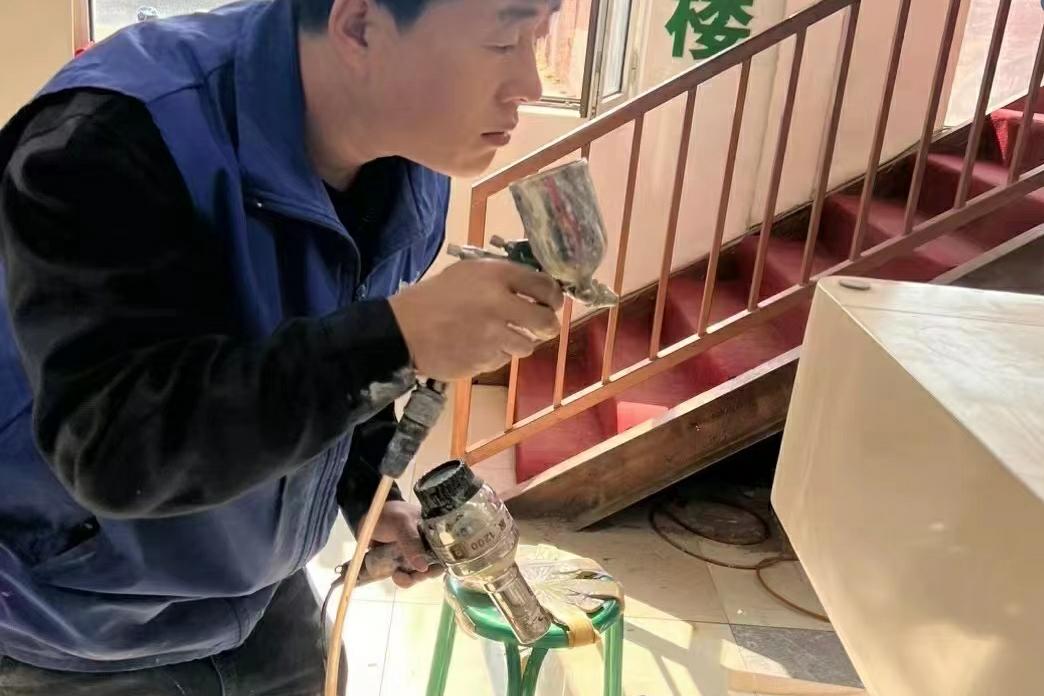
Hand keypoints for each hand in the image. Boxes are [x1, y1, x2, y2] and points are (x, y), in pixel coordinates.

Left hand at [368, 501, 441, 588]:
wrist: (366, 517)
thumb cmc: (388, 515)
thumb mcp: (401, 523)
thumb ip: (411, 542)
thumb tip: (424, 567)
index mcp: (434, 531)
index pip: (447, 550)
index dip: (441, 563)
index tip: (428, 570)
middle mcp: (428, 545)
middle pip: (435, 567)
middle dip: (423, 575)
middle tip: (411, 575)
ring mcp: (416, 555)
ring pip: (421, 575)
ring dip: (411, 579)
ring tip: (397, 574)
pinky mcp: (404, 563)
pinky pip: (408, 577)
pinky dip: (402, 580)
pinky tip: (394, 575)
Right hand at [389, 260, 563, 380]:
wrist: (404, 331)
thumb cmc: (436, 297)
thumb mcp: (468, 272)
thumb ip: (502, 276)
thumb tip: (536, 286)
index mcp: (496, 277)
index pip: (544, 286)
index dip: (554, 296)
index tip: (553, 302)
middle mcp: (499, 306)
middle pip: (546, 321)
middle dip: (549, 325)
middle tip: (544, 326)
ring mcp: (493, 337)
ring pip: (527, 345)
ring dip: (519, 342)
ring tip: (500, 336)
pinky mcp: (484, 361)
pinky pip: (503, 359)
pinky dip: (497, 354)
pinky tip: (478, 346)